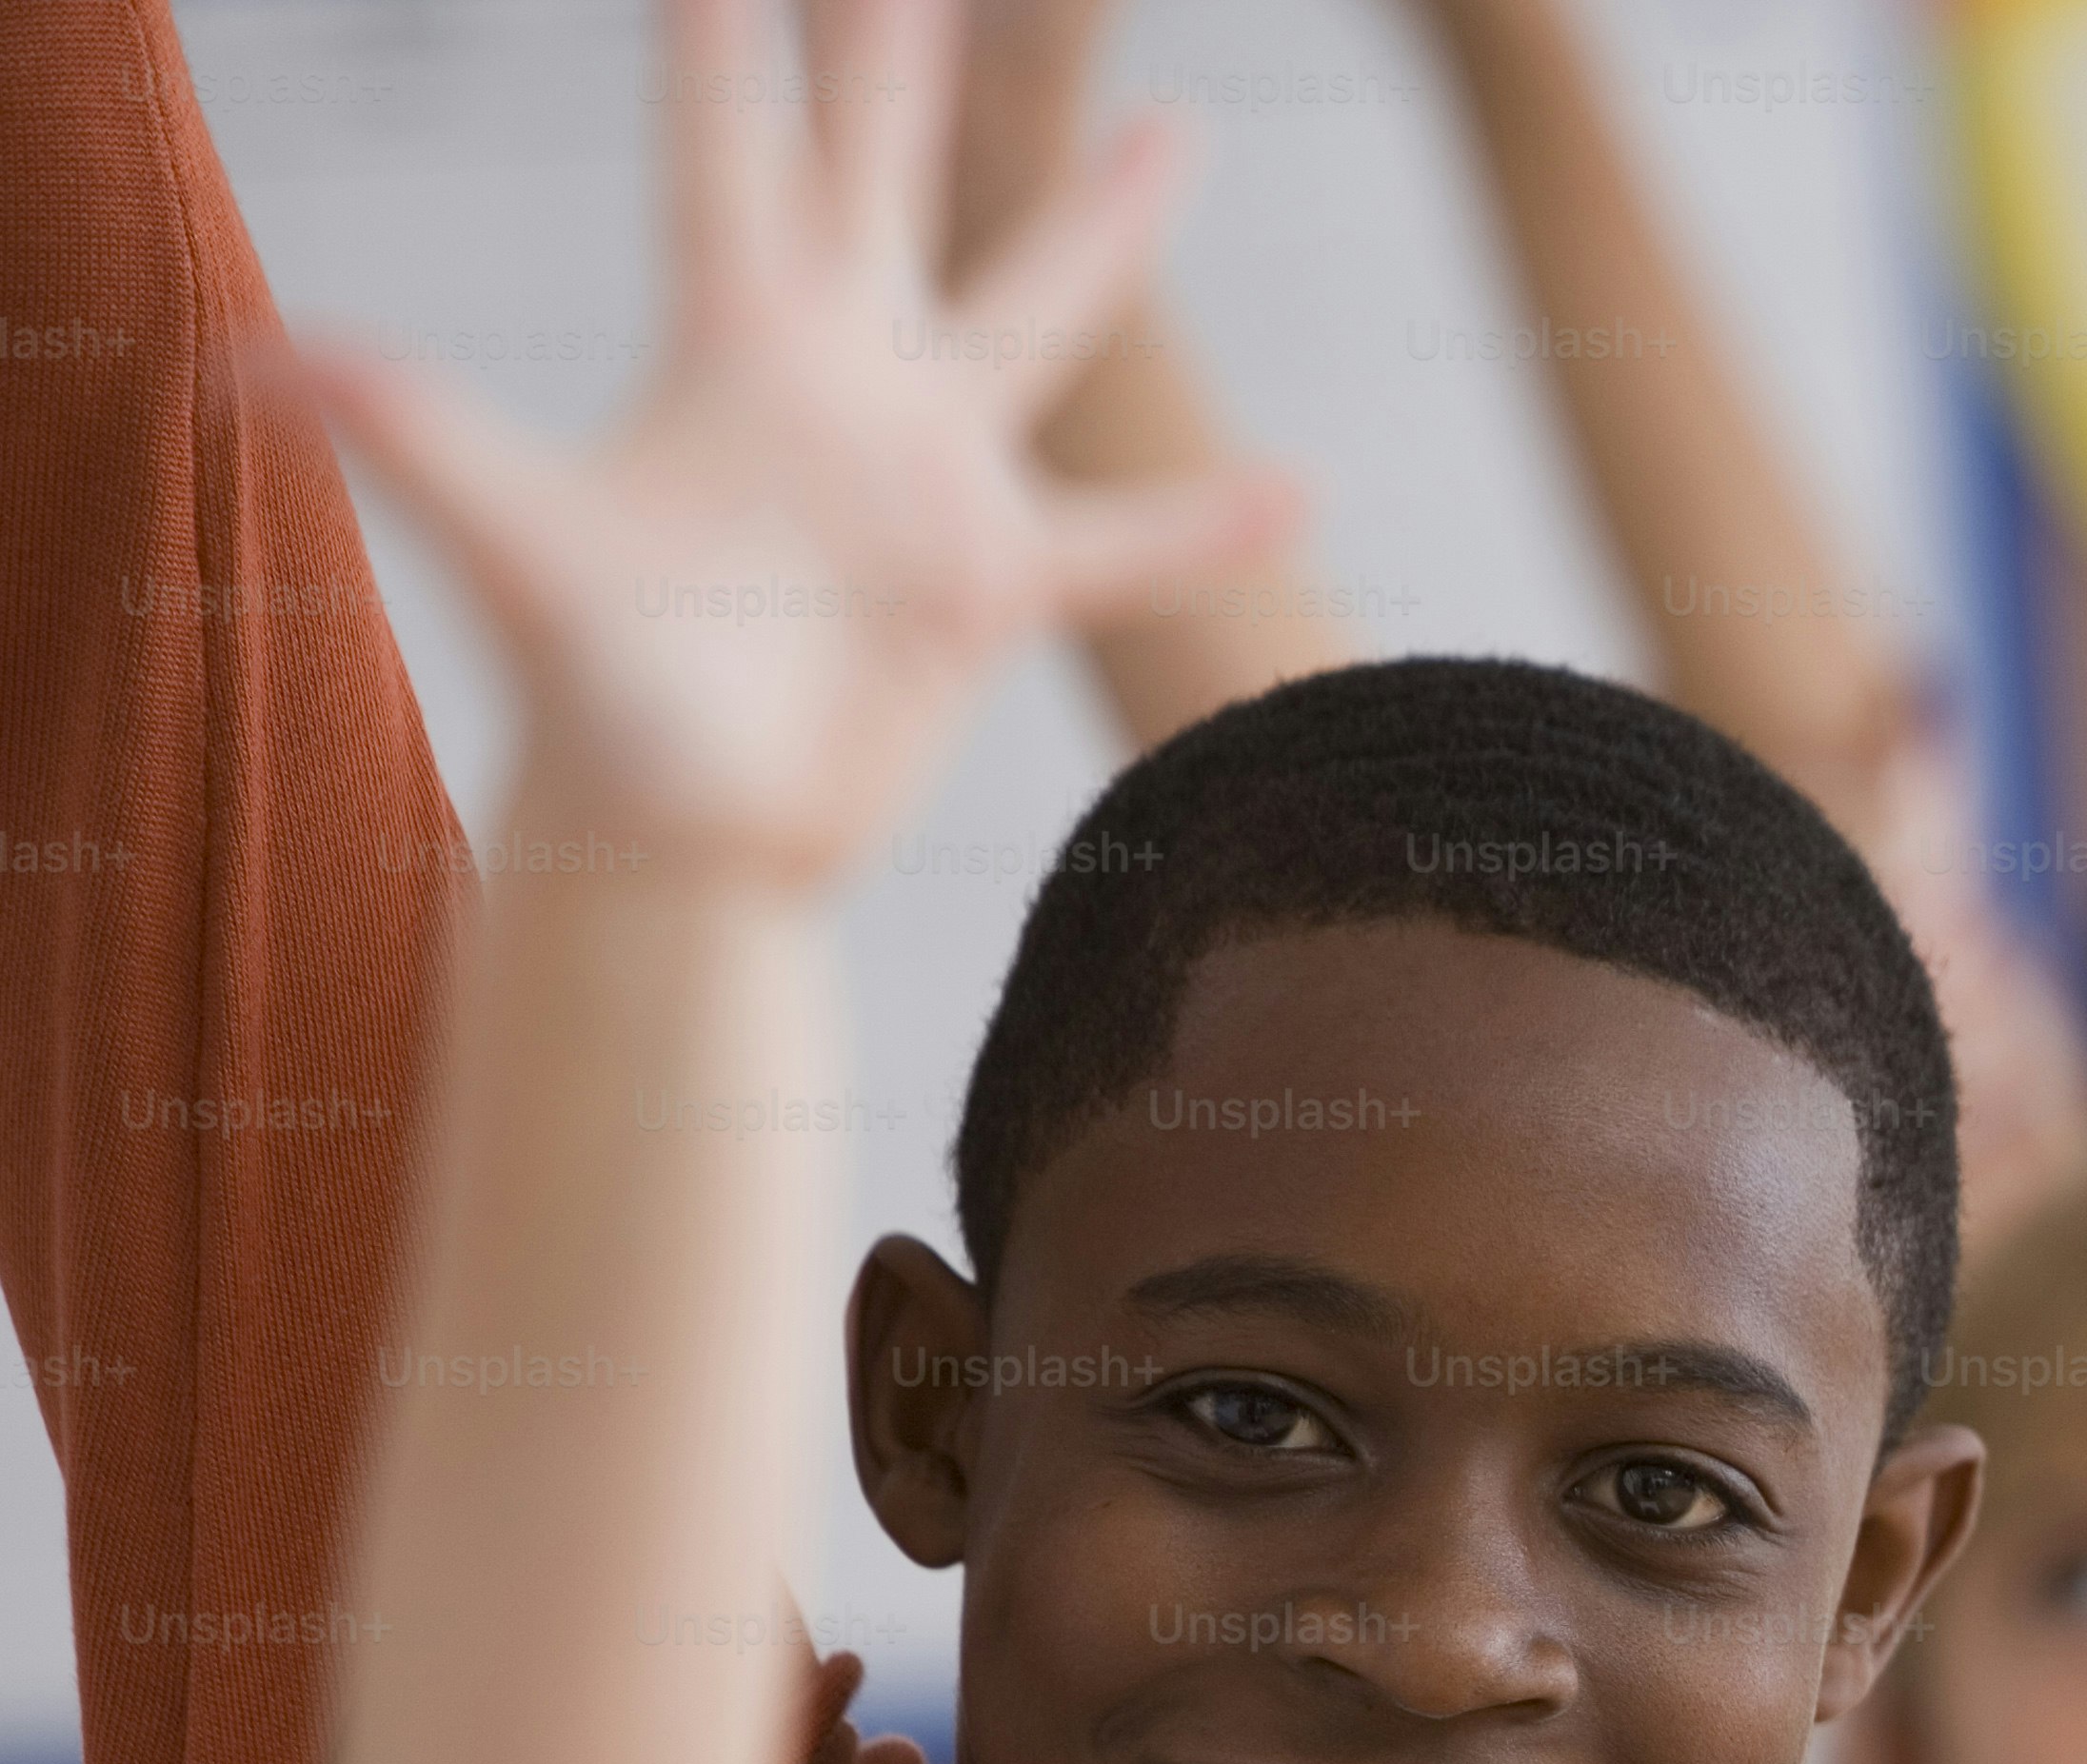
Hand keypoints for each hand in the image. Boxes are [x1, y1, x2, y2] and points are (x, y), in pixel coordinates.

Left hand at [288, 0, 1290, 882]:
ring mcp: (927, 478)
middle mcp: (840, 388)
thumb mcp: (515, 548)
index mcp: (734, 355)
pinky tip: (1298, 485)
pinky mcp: (990, 586)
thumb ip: (416, 438)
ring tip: (1169, 134)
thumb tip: (259, 360)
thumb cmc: (594, 696)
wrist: (685, 834)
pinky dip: (1210, 523)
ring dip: (1102, 228)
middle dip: (896, 69)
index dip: (726, 52)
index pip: (729, 166)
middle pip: (880, 186)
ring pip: (1036, 320)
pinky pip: (1126, 545)